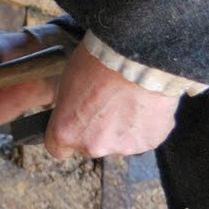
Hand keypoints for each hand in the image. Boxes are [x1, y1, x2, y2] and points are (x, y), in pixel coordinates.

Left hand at [44, 45, 177, 158]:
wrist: (140, 59)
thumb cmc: (99, 64)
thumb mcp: (66, 81)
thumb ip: (67, 106)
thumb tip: (64, 106)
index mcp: (65, 132)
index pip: (58, 149)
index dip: (67, 135)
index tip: (73, 124)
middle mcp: (93, 146)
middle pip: (91, 145)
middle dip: (97, 129)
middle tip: (106, 103)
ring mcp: (123, 147)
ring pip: (119, 141)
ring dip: (122, 127)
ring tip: (129, 100)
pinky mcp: (150, 141)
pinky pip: (145, 135)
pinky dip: (144, 123)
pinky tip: (145, 103)